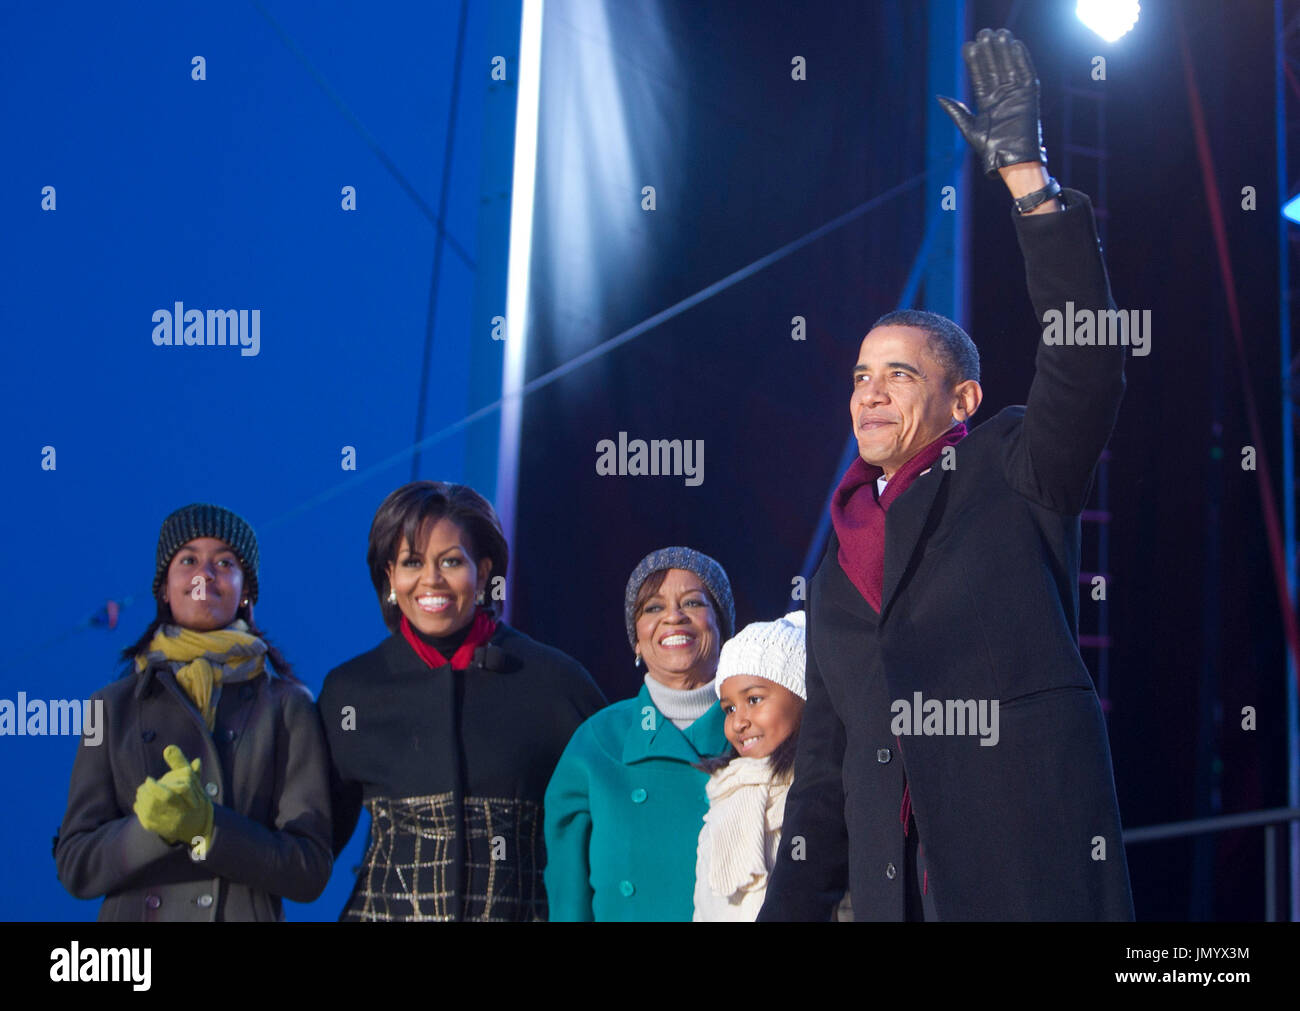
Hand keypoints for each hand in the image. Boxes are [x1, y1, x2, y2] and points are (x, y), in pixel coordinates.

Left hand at [132, 745, 213, 845]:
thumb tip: (169, 748)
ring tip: (142, 791)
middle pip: (156, 803)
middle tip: (145, 784)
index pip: (170, 794)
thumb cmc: (192, 796)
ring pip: (148, 810)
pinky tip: (140, 802)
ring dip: (141, 799)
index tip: (149, 778)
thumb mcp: (192, 779)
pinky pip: (144, 818)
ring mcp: (168, 823)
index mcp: (190, 800)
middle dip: (146, 792)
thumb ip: (180, 763)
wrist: (195, 824)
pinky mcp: (159, 829)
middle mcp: (180, 813)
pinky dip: (139, 808)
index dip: (155, 787)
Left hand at [937, 28, 1046, 177]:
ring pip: (1009, 67)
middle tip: (983, 33)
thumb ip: (956, 111)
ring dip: (1004, 50)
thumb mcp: (969, 129)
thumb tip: (939, 97)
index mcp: (987, 102)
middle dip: (989, 51)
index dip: (974, 62)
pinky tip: (1015, 45)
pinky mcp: (1030, 96)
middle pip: (995, 68)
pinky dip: (1022, 59)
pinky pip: (1026, 73)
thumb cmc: (990, 150)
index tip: (968, 46)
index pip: (980, 77)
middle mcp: (1002, 96)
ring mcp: (1016, 95)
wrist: (1011, 160)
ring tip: (999, 33)